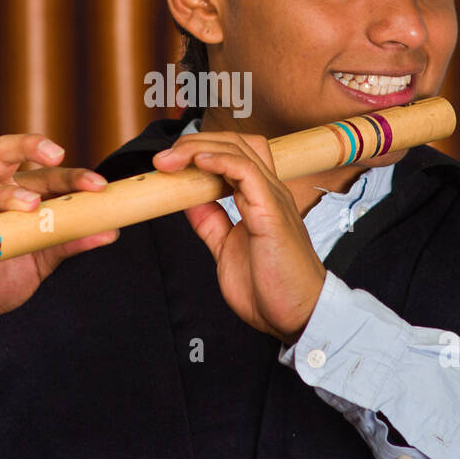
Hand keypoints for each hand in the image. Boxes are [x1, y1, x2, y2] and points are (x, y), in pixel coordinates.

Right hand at [0, 134, 117, 331]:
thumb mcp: (39, 259)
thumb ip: (68, 241)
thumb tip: (110, 230)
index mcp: (9, 190)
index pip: (41, 171)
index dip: (70, 173)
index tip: (98, 185)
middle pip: (5, 154)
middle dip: (32, 150)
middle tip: (60, 158)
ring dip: (5, 195)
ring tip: (30, 205)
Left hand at [153, 132, 325, 345]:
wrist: (297, 316)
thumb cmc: (269, 288)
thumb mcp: (226, 248)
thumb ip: (210, 222)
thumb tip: (188, 201)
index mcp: (259, 198)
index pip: (233, 153)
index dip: (200, 148)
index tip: (167, 163)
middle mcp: (268, 191)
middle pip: (234, 143)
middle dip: (194, 142)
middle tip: (162, 158)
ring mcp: (272, 199)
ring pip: (239, 150)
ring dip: (200, 148)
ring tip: (172, 159)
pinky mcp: (272, 212)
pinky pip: (247, 173)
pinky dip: (221, 161)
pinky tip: (200, 163)